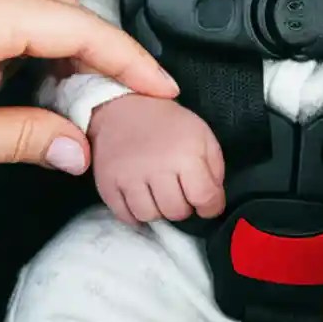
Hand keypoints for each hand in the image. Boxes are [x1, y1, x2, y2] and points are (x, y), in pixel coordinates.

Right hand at [88, 94, 225, 224]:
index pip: (205, 199)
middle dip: (182, 207)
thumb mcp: (203, 136)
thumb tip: (212, 202)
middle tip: (179, 192)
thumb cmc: (168, 124)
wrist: (123, 106)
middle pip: (176, 212)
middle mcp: (156, 167)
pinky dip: (135, 213)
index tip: (206, 203)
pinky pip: (125, 216)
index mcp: (185, 154)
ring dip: (157, 210)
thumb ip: (215, 170)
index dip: (210, 207)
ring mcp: (129, 176)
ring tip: (158, 194)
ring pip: (149, 216)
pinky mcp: (107, 183)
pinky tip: (141, 198)